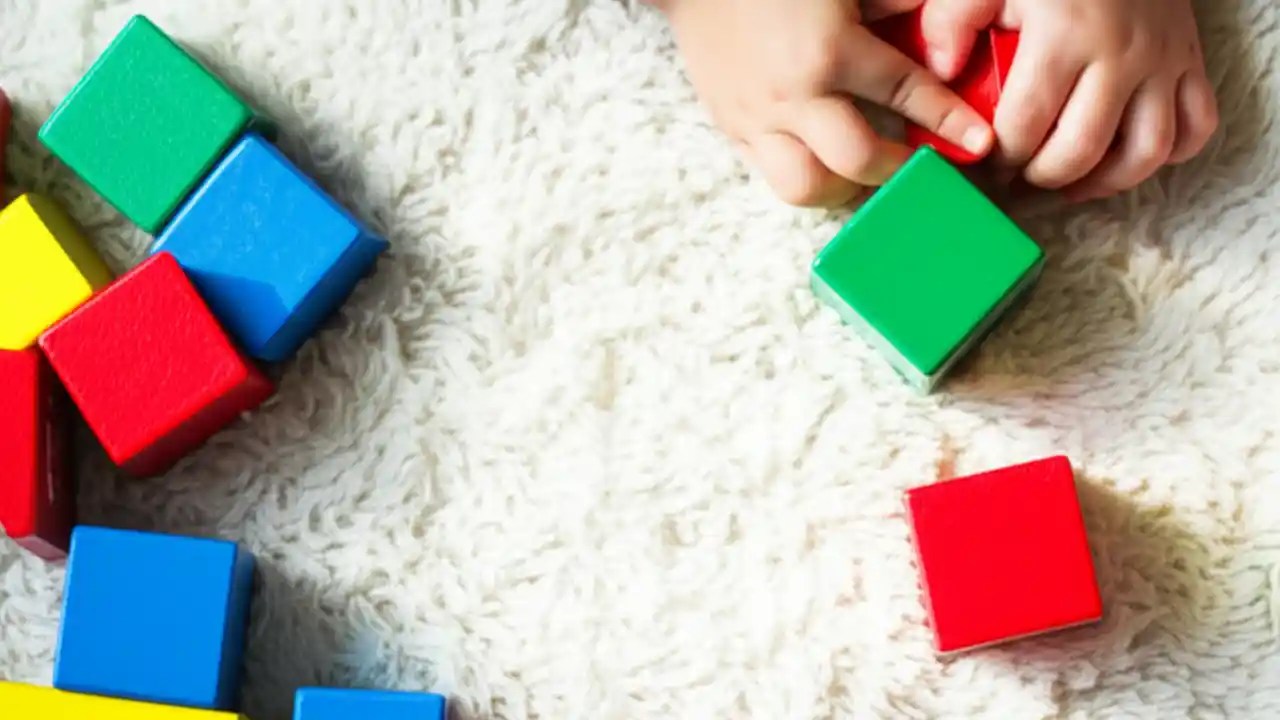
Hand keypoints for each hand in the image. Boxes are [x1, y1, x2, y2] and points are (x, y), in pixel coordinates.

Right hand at [654, 0, 994, 206]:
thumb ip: (893, 4)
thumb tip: (936, 30)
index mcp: (829, 51)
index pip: (905, 96)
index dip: (947, 122)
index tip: (978, 144)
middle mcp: (794, 96)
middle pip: (857, 160)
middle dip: (896, 168)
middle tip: (913, 161)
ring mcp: (757, 119)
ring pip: (805, 187)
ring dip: (841, 187)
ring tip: (859, 170)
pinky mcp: (732, 130)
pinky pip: (770, 175)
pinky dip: (803, 174)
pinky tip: (820, 160)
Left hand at [919, 0, 1218, 200]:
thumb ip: (953, 21)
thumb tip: (941, 72)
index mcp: (1063, 37)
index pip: (1025, 127)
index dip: (1000, 159)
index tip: (985, 162)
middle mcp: (1120, 55)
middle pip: (1082, 150)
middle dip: (1042, 177)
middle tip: (1019, 177)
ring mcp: (1163, 60)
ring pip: (1146, 152)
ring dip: (1103, 182)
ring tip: (1068, 183)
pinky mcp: (1191, 59)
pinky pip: (1196, 126)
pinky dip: (1167, 155)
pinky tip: (1125, 157)